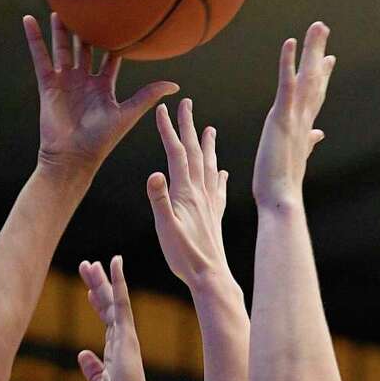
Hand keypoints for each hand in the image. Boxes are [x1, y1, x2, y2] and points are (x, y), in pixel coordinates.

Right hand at [24, 14, 177, 180]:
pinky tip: (28, 20)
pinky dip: (34, 39)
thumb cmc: (102, 141)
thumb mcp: (128, 114)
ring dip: (62, 28)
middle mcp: (84, 81)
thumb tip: (177, 85)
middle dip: (87, 28)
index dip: (115, 38)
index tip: (121, 17)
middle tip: (91, 4)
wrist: (73, 158)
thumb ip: (148, 96)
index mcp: (103, 87)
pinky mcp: (48, 84)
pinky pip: (40, 57)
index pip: (110, 56)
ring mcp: (65, 82)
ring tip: (62, 6)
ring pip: (63, 48)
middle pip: (85, 48)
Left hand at [77, 256, 154, 380]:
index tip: (90, 291)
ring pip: (112, 301)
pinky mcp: (127, 334)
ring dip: (101, 281)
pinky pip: (122, 302)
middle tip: (87, 266)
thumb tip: (83, 354)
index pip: (106, 323)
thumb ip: (92, 370)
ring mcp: (125, 337)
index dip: (97, 305)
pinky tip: (115, 262)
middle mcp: (122, 343)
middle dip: (97, 287)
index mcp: (115, 355)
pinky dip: (118, 281)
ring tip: (90, 263)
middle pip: (107, 308)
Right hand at [147, 99, 230, 288]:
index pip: (176, 154)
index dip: (169, 131)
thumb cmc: (184, 256)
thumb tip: (154, 173)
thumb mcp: (165, 228)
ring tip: (210, 129)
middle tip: (187, 103)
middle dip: (188, 126)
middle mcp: (201, 193)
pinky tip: (225, 174)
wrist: (210, 276)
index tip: (162, 109)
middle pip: (195, 152)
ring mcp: (210, 204)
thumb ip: (159, 200)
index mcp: (185, 193)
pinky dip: (221, 178)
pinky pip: (219, 190)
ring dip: (208, 146)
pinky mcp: (215, 217)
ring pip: (210, 167)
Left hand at [253, 21, 334, 207]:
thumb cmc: (282, 188)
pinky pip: (286, 85)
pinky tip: (290, 42)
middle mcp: (303, 120)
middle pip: (315, 81)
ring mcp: (294, 118)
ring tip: (317, 26)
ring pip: (306, 77)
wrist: (281, 200)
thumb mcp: (296, 160)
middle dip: (319, 54)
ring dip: (311, 50)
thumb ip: (307, 144)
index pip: (315, 98)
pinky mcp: (282, 119)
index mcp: (303, 129)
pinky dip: (288, 63)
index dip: (323, 77)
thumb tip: (318, 136)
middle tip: (322, 29)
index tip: (329, 59)